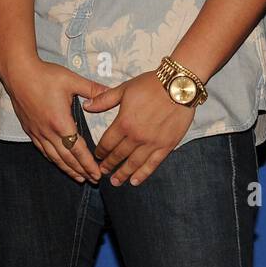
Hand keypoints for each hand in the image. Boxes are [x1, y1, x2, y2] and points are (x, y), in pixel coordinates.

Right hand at [2, 56, 106, 182]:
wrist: (18, 73)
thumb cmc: (45, 75)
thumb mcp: (72, 80)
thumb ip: (92, 90)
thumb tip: (110, 92)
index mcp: (61, 122)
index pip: (78, 150)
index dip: (88, 164)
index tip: (97, 174)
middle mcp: (48, 132)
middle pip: (67, 158)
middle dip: (81, 171)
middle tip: (93, 180)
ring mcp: (37, 132)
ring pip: (54, 157)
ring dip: (67, 169)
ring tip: (79, 178)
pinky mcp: (30, 130)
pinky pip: (43, 150)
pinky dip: (53, 160)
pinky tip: (58, 162)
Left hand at [81, 71, 194, 186]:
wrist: (179, 85)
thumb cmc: (150, 84)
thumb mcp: (124, 89)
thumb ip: (104, 100)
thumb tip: (86, 106)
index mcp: (124, 123)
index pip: (107, 142)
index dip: (101, 151)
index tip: (97, 156)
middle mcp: (136, 137)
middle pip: (118, 155)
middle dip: (109, 165)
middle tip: (102, 172)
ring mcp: (152, 143)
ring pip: (133, 163)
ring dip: (123, 174)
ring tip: (115, 182)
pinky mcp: (166, 146)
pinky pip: (152, 164)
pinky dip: (143, 174)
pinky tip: (135, 181)